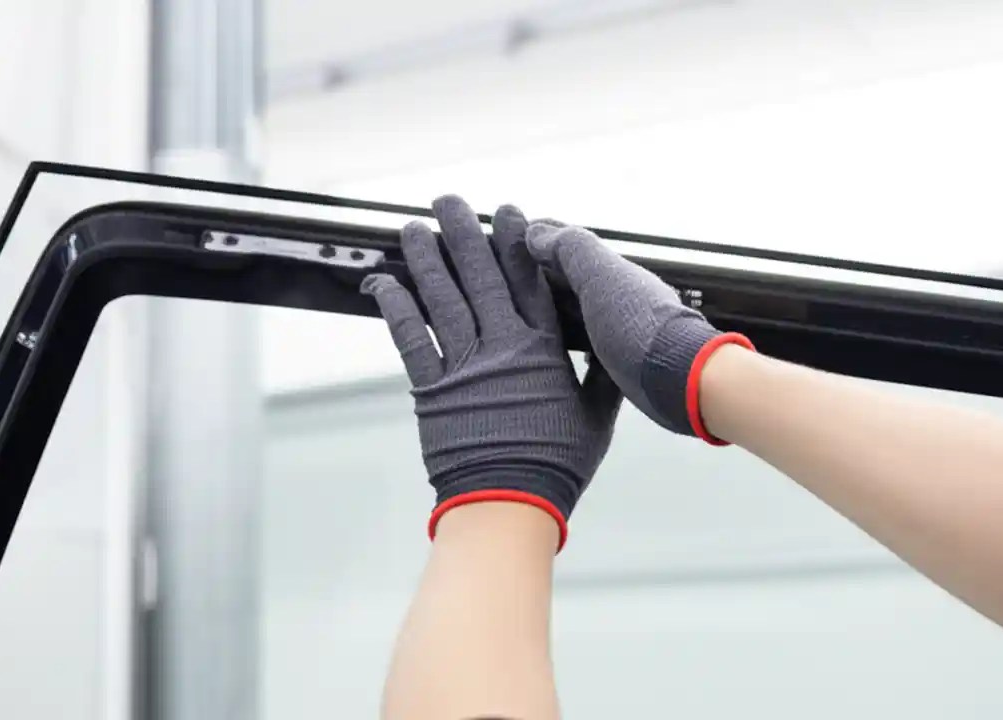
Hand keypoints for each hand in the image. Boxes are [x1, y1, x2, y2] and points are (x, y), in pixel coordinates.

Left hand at [362, 196, 621, 548]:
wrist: (510, 502)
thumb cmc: (557, 466)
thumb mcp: (597, 420)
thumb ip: (602, 379)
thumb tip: (617, 352)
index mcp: (542, 351)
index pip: (528, 282)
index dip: (515, 244)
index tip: (506, 213)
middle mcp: (501, 348)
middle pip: (480, 278)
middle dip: (463, 235)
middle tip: (447, 202)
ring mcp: (464, 366)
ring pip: (442, 300)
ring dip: (426, 261)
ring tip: (412, 228)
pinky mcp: (432, 390)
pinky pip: (411, 340)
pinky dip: (396, 309)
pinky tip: (386, 283)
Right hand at [525, 223, 753, 444]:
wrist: (680, 380)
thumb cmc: (639, 326)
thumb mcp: (602, 277)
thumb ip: (572, 250)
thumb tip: (536, 231)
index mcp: (614, 271)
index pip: (571, 245)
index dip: (542, 238)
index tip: (513, 235)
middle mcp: (620, 297)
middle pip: (574, 278)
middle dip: (544, 273)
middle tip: (510, 275)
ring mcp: (622, 330)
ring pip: (580, 311)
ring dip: (556, 307)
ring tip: (525, 312)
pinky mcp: (621, 362)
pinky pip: (589, 344)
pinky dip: (572, 340)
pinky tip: (558, 350)